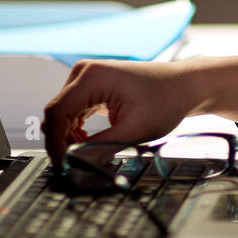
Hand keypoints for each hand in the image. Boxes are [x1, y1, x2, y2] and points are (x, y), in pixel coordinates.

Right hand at [42, 59, 197, 166]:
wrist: (183, 87)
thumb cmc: (166, 101)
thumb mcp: (135, 131)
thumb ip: (101, 148)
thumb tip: (75, 164)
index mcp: (92, 77)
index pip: (57, 112)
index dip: (54, 142)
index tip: (60, 164)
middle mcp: (85, 73)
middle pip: (57, 113)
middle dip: (63, 141)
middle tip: (76, 164)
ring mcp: (87, 78)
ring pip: (63, 114)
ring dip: (71, 137)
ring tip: (91, 151)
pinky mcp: (92, 86)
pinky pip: (73, 111)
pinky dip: (77, 130)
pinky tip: (90, 142)